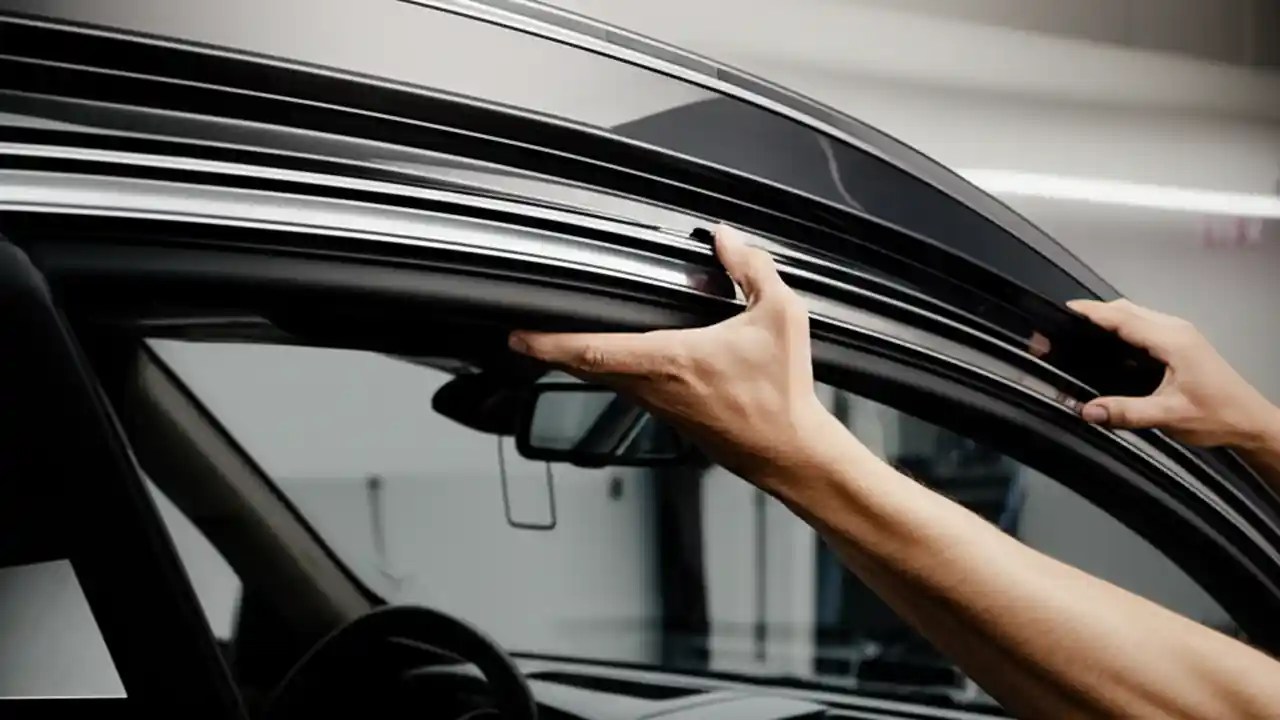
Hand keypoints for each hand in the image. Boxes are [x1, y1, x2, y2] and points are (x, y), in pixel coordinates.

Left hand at [507, 225, 843, 484]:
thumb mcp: (781, 317)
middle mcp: (654, 387)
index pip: (594, 350)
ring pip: (605, 379)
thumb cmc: (782, 393)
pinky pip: (627, 389)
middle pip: (586, 367)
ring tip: (559, 340)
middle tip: (522, 333)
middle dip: (551, 349)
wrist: (788, 449)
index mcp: (671, 360)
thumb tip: (726, 237)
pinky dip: (609, 370)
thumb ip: (752, 269)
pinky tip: (614, 358)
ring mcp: (658, 405)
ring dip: (580, 360)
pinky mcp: (668, 416)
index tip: (520, 335)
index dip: (550, 343)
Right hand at [1068, 299, 1278, 448]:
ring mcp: (1180, 333)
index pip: (1124, 318)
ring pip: (1136, 314)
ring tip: (1080, 331)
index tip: (1064, 309)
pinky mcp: (1181, 342)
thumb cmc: (1216, 416)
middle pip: (1127, 309)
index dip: (1092, 312)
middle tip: (1063, 324)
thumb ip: (1126, 412)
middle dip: (1095, 312)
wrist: (1250, 421)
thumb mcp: (1168, 417)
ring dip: (1109, 318)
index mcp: (1173, 341)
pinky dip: (1122, 326)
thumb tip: (1086, 411)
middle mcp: (1176, 329)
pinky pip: (1144, 324)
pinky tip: (1110, 342)